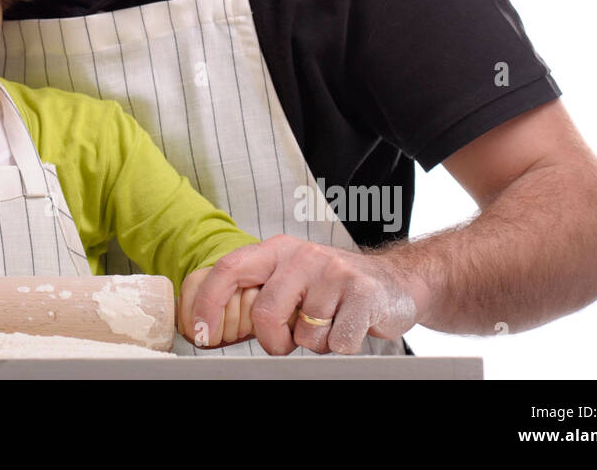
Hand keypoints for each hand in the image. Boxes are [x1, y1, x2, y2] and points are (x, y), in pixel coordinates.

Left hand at [190, 236, 421, 354]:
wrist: (394, 282)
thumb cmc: (333, 288)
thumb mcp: (291, 280)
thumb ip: (259, 294)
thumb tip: (211, 324)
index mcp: (278, 250)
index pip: (230, 269)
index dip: (209, 302)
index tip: (201, 332)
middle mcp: (303, 255)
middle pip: (265, 313)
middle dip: (274, 341)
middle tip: (289, 342)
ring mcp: (334, 272)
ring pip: (305, 334)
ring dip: (316, 343)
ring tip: (331, 325)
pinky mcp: (362, 293)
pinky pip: (338, 342)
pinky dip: (342, 346)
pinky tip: (351, 326)